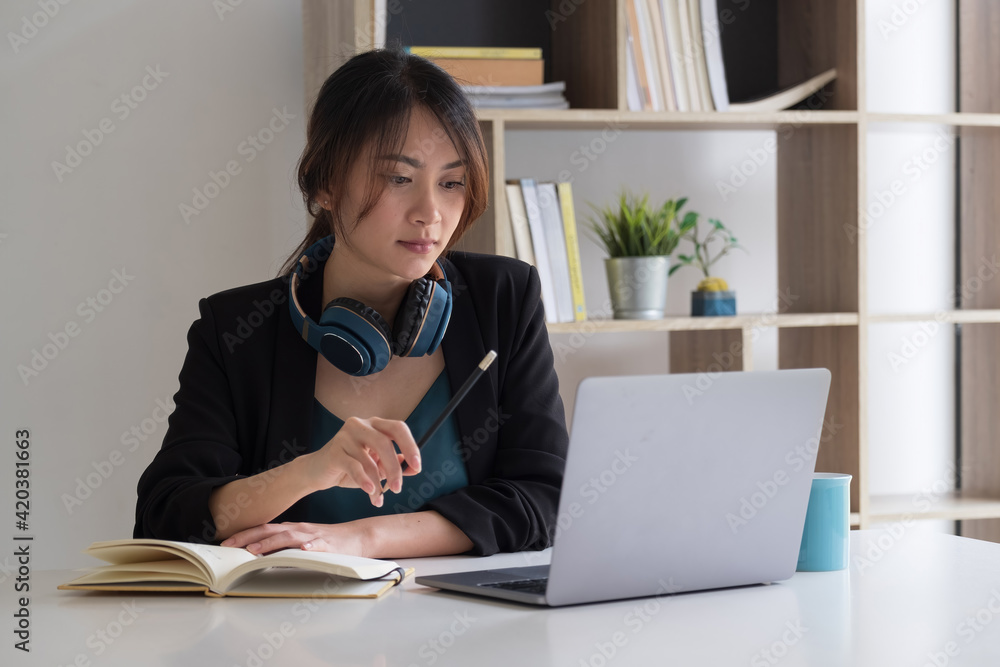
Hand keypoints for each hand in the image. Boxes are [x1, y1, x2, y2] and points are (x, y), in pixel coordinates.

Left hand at [220, 521, 367, 555]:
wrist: (359, 537)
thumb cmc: (329, 541)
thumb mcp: (303, 542)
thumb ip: (284, 546)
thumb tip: (261, 556)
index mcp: (292, 529)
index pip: (264, 529)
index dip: (244, 534)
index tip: (226, 542)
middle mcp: (300, 530)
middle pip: (270, 530)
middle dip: (248, 537)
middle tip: (229, 545)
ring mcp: (314, 537)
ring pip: (289, 538)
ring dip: (270, 543)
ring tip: (255, 550)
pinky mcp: (329, 545)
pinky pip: (318, 546)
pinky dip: (310, 548)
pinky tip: (302, 551)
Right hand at [303, 416, 421, 506]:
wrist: (317, 472)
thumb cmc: (350, 468)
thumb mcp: (376, 467)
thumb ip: (395, 465)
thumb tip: (413, 468)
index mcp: (374, 425)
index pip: (398, 428)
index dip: (410, 446)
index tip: (417, 467)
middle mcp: (360, 425)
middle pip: (385, 442)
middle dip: (394, 468)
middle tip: (398, 488)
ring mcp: (345, 436)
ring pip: (369, 459)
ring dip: (377, 482)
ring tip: (378, 498)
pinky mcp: (334, 451)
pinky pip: (354, 467)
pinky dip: (364, 481)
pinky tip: (370, 492)